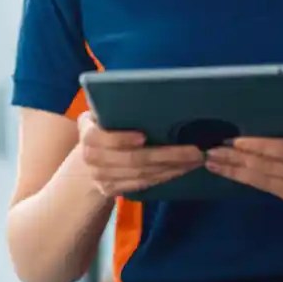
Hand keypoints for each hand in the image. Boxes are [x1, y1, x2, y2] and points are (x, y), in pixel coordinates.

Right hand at [76, 111, 202, 197]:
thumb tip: (147, 91)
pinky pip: (143, 185)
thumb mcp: (102, 114)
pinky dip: (165, 176)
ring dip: (172, 168)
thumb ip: (116, 107)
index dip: (121, 139)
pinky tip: (182, 169)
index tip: (144, 136)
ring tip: (195, 159)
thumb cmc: (104, 127)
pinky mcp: (112, 190)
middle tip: (195, 151)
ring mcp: (101, 178)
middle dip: (167, 155)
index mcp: (88, 133)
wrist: (87, 160)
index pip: (102, 139)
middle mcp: (91, 158)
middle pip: (133, 160)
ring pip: (142, 174)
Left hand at [204, 123, 282, 208]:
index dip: (255, 146)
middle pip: (267, 167)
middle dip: (236, 159)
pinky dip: (249, 180)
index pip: (282, 150)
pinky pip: (269, 189)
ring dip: (235, 172)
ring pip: (263, 181)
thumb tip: (268, 122)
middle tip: (211, 151)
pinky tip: (234, 173)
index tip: (232, 141)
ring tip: (214, 163)